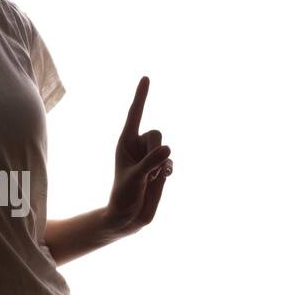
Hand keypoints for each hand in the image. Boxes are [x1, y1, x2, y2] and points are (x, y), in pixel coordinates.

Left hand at [106, 76, 172, 236]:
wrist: (128, 216)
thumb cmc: (123, 196)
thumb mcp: (135, 178)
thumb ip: (151, 162)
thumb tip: (168, 150)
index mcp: (125, 142)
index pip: (134, 114)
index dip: (141, 96)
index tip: (146, 77)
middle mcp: (138, 146)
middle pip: (156, 134)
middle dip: (154, 151)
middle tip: (145, 170)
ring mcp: (150, 156)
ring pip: (165, 147)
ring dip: (161, 164)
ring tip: (150, 178)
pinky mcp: (160, 167)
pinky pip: (171, 160)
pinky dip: (168, 169)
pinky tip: (161, 178)